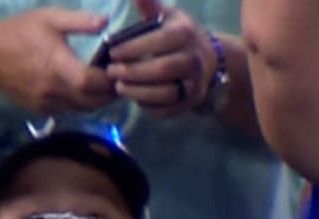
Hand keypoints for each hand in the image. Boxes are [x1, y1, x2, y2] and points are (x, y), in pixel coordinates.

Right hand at [0, 8, 115, 114]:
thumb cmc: (20, 33)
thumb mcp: (50, 18)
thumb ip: (79, 21)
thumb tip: (105, 22)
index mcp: (57, 66)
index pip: (91, 82)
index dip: (109, 80)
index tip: (118, 71)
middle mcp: (53, 90)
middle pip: (91, 102)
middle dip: (108, 94)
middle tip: (119, 81)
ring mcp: (46, 103)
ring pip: (81, 110)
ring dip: (96, 101)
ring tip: (104, 87)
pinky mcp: (40, 110)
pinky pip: (68, 111)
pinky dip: (80, 104)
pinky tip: (83, 92)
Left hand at [103, 1, 215, 116]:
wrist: (208, 60)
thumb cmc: (179, 36)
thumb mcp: (168, 17)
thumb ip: (150, 5)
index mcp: (185, 33)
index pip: (158, 41)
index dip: (133, 48)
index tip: (112, 52)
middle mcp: (193, 58)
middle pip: (162, 69)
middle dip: (133, 72)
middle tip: (110, 72)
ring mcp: (194, 82)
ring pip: (165, 92)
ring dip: (138, 92)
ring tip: (118, 87)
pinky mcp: (190, 101)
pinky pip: (168, 108)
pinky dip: (148, 106)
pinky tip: (134, 98)